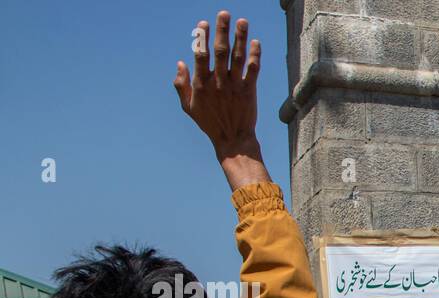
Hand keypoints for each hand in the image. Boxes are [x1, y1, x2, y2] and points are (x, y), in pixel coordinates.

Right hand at [173, 12, 269, 189]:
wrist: (233, 140)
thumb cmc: (209, 123)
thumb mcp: (188, 107)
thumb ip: (181, 84)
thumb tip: (180, 62)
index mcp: (202, 84)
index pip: (201, 56)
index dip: (202, 38)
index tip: (203, 23)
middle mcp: (219, 83)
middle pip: (221, 52)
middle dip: (222, 31)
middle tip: (224, 13)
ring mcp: (235, 86)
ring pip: (238, 58)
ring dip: (241, 38)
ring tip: (243, 21)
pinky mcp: (250, 92)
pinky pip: (253, 70)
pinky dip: (255, 56)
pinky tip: (256, 42)